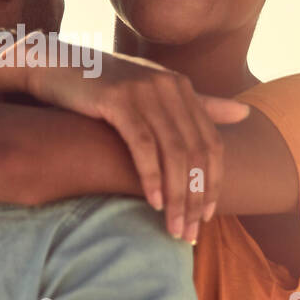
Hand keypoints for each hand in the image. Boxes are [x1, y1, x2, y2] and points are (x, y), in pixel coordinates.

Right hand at [24, 43, 249, 242]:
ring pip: (175, 153)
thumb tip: (245, 113)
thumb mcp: (154, 93)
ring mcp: (145, 92)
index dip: (214, 183)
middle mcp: (169, 87)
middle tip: (191, 232)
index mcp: (182, 87)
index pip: (212, 144)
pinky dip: (152, 177)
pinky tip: (155, 203)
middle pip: (196, 152)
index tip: (208, 217)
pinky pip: (144, 145)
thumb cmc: (103, 87)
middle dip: (197, 198)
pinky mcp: (118, 99)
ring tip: (174, 227)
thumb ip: (200, 105)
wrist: (54, 67)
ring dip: (178, 196)